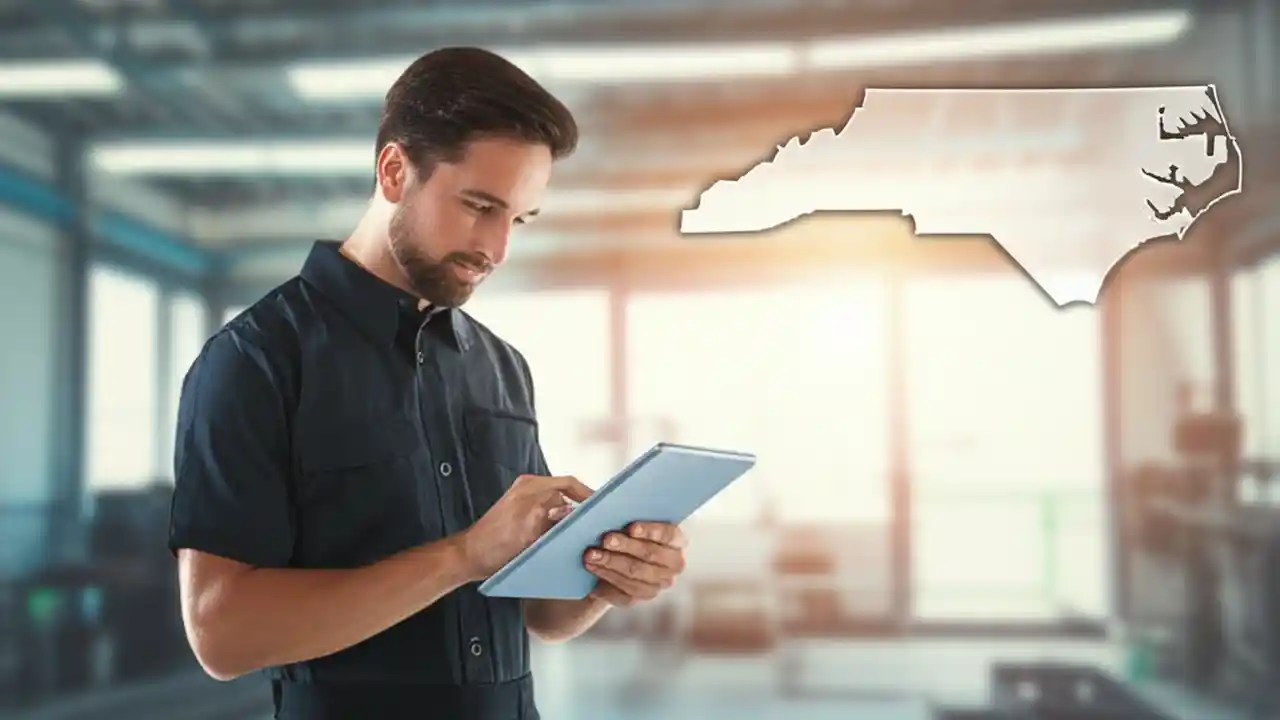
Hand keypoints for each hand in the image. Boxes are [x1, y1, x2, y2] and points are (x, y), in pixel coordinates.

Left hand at [459, 474, 592, 580]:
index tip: (602, 508)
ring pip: (558, 500)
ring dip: (569, 513)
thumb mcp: (527, 534)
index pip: (569, 484)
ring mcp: (524, 497)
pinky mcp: (521, 509)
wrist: (470, 556)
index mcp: (530, 488)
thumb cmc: (493, 547)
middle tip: (595, 521)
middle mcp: (528, 488)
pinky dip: (558, 518)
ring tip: (582, 530)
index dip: (588, 495)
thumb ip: (550, 518)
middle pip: (565, 490)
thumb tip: (572, 509)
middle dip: (581, 504)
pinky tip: (563, 534)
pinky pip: (547, 508)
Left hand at [583, 521, 687, 606]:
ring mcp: (659, 583)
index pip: (669, 535)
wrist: (614, 555)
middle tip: (605, 539)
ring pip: (635, 574)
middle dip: (626, 546)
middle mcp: (674, 564)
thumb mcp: (628, 518)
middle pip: (650, 555)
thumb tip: (609, 505)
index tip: (630, 527)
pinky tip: (592, 568)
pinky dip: (606, 578)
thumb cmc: (624, 528)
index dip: (650, 531)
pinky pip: (624, 592)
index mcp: (677, 540)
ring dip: (610, 563)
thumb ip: (626, 511)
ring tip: (590, 554)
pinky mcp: (641, 597)